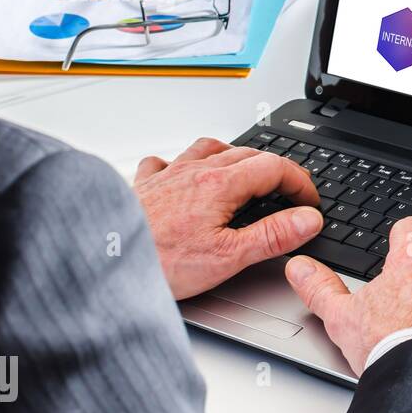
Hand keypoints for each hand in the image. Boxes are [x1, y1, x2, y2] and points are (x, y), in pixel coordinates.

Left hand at [134, 137, 323, 298]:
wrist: (102, 262)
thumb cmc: (157, 263)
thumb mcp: (228, 257)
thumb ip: (273, 236)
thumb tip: (307, 220)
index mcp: (220, 185)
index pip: (274, 167)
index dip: (300, 182)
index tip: (310, 200)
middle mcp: (193, 172)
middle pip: (246, 154)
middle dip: (275, 168)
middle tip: (290, 189)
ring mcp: (167, 176)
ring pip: (208, 149)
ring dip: (233, 155)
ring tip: (245, 170)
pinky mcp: (143, 187)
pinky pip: (165, 162)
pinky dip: (181, 164)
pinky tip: (182, 174)